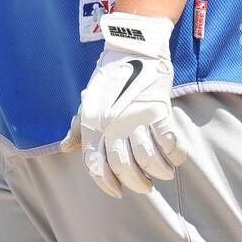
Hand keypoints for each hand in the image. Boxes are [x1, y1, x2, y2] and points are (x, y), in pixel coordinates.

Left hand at [60, 11, 186, 196]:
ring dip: (158, 172)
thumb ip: (79, 129)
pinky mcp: (157, 109)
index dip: (107, 183)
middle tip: (146, 186)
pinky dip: (174, 154)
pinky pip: (168, 141)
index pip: (97, 165)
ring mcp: (136, 118)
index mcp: (95, 125)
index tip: (118, 191)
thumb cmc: (109, 81)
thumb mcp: (89, 104)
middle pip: (125, 167)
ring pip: (147, 159)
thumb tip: (66, 148)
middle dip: (137, 183)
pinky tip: (175, 158)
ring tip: (163, 173)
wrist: (132, 50)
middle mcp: (113, 125)